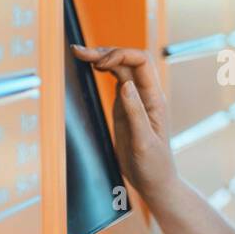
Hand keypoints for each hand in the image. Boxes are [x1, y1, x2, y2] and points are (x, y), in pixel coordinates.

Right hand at [70, 43, 177, 198]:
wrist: (154, 182)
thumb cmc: (154, 166)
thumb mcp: (144, 142)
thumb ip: (135, 113)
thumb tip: (124, 83)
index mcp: (155, 100)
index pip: (142, 62)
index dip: (121, 55)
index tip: (99, 64)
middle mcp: (146, 94)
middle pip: (129, 60)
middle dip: (106, 52)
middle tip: (79, 52)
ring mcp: (135, 98)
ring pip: (121, 67)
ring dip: (102, 57)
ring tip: (79, 53)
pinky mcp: (124, 106)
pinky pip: (116, 79)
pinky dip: (102, 69)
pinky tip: (91, 66)